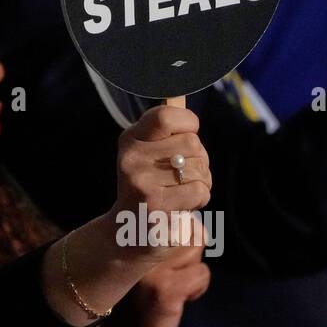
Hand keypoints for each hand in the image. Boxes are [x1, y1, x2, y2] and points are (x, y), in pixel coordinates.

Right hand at [101, 233, 210, 326]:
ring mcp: (151, 268)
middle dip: (189, 255)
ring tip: (173, 286)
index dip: (182, 237)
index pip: (177, 215)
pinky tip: (179, 300)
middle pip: (190, 230)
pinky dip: (198, 289)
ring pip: (196, 249)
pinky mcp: (165, 289)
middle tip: (170, 276)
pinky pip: (202, 274)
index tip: (168, 260)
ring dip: (193, 270)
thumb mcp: (147, 260)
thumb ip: (166, 238)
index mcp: (133, 235)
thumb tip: (198, 225)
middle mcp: (138, 246)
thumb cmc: (141, 295)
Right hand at [109, 104, 211, 260]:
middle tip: (180, 178)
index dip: (188, 124)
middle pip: (193, 144)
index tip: (186, 136)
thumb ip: (166, 129)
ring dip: (200, 183)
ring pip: (200, 169)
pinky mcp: (157, 208)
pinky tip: (180, 207)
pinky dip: (199, 200)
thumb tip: (178, 90)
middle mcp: (132, 160)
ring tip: (179, 194)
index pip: (167, 115)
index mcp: (130, 141)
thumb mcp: (149, 155)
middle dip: (199, 161)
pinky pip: (200, 191)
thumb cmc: (149, 189)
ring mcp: (142, 185)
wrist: (126, 237)